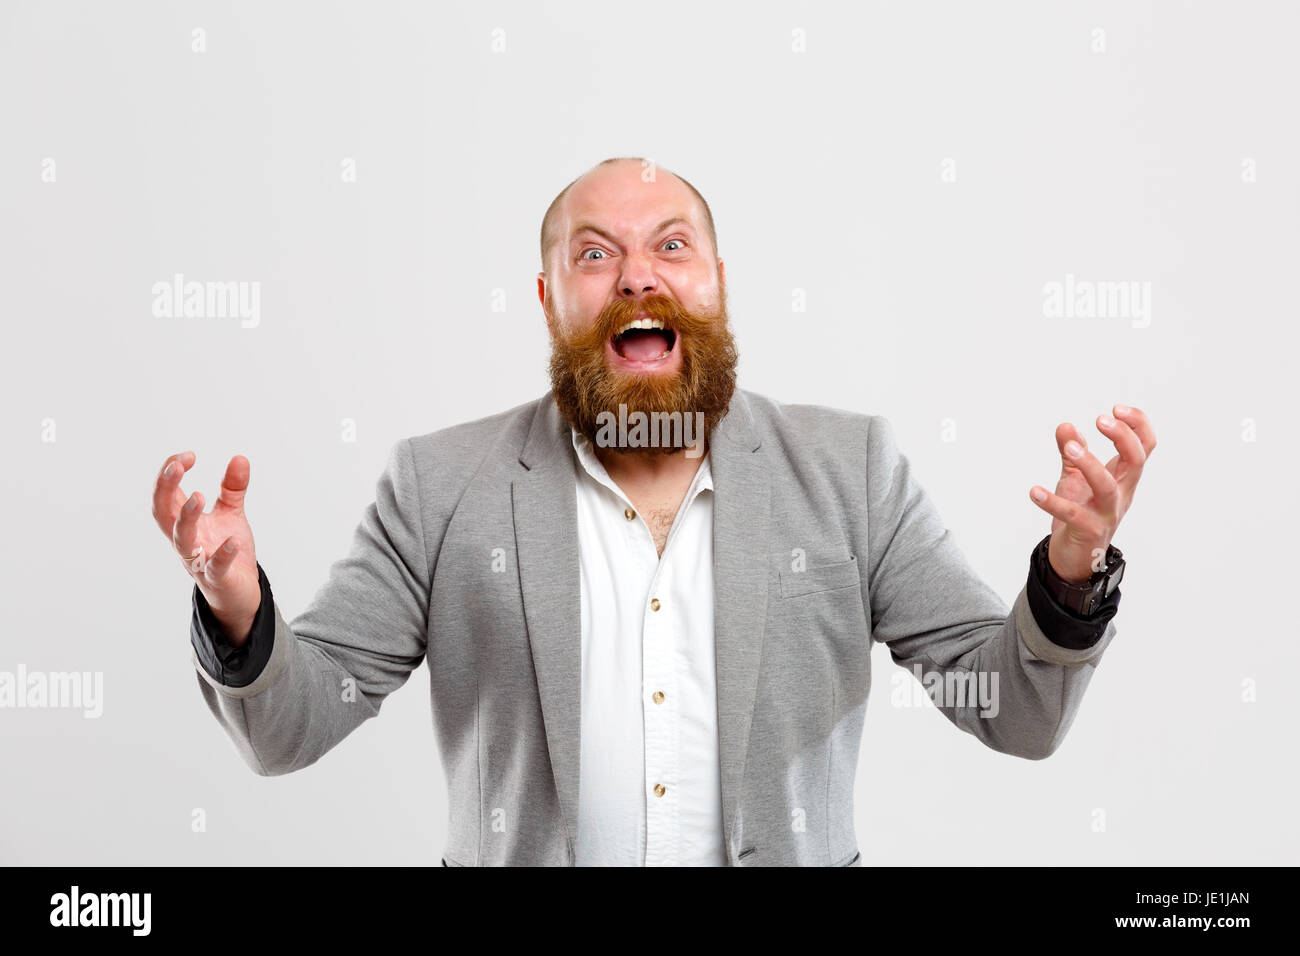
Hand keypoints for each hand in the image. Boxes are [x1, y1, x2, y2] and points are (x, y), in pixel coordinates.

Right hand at [151, 451, 260, 644]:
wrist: (239, 591)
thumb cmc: (227, 550)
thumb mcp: (231, 515)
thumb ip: (232, 489)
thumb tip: (240, 457)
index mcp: (185, 522)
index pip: (167, 494)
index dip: (170, 472)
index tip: (188, 455)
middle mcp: (185, 539)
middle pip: (163, 513)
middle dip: (165, 488)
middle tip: (176, 466)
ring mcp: (198, 560)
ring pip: (182, 539)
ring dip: (186, 517)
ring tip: (197, 495)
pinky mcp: (217, 579)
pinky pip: (215, 567)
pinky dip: (223, 554)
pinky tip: (233, 540)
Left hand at [1028, 405, 1155, 583]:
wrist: (1075, 558)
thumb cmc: (1081, 513)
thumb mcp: (1076, 478)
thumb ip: (1073, 452)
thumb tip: (1065, 426)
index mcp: (1123, 478)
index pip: (1144, 447)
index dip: (1138, 424)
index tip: (1116, 408)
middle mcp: (1121, 494)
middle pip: (1136, 461)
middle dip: (1122, 437)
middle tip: (1100, 419)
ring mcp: (1106, 514)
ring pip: (1107, 486)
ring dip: (1090, 464)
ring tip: (1070, 447)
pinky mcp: (1087, 531)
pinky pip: (1072, 515)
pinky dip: (1052, 501)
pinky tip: (1034, 491)